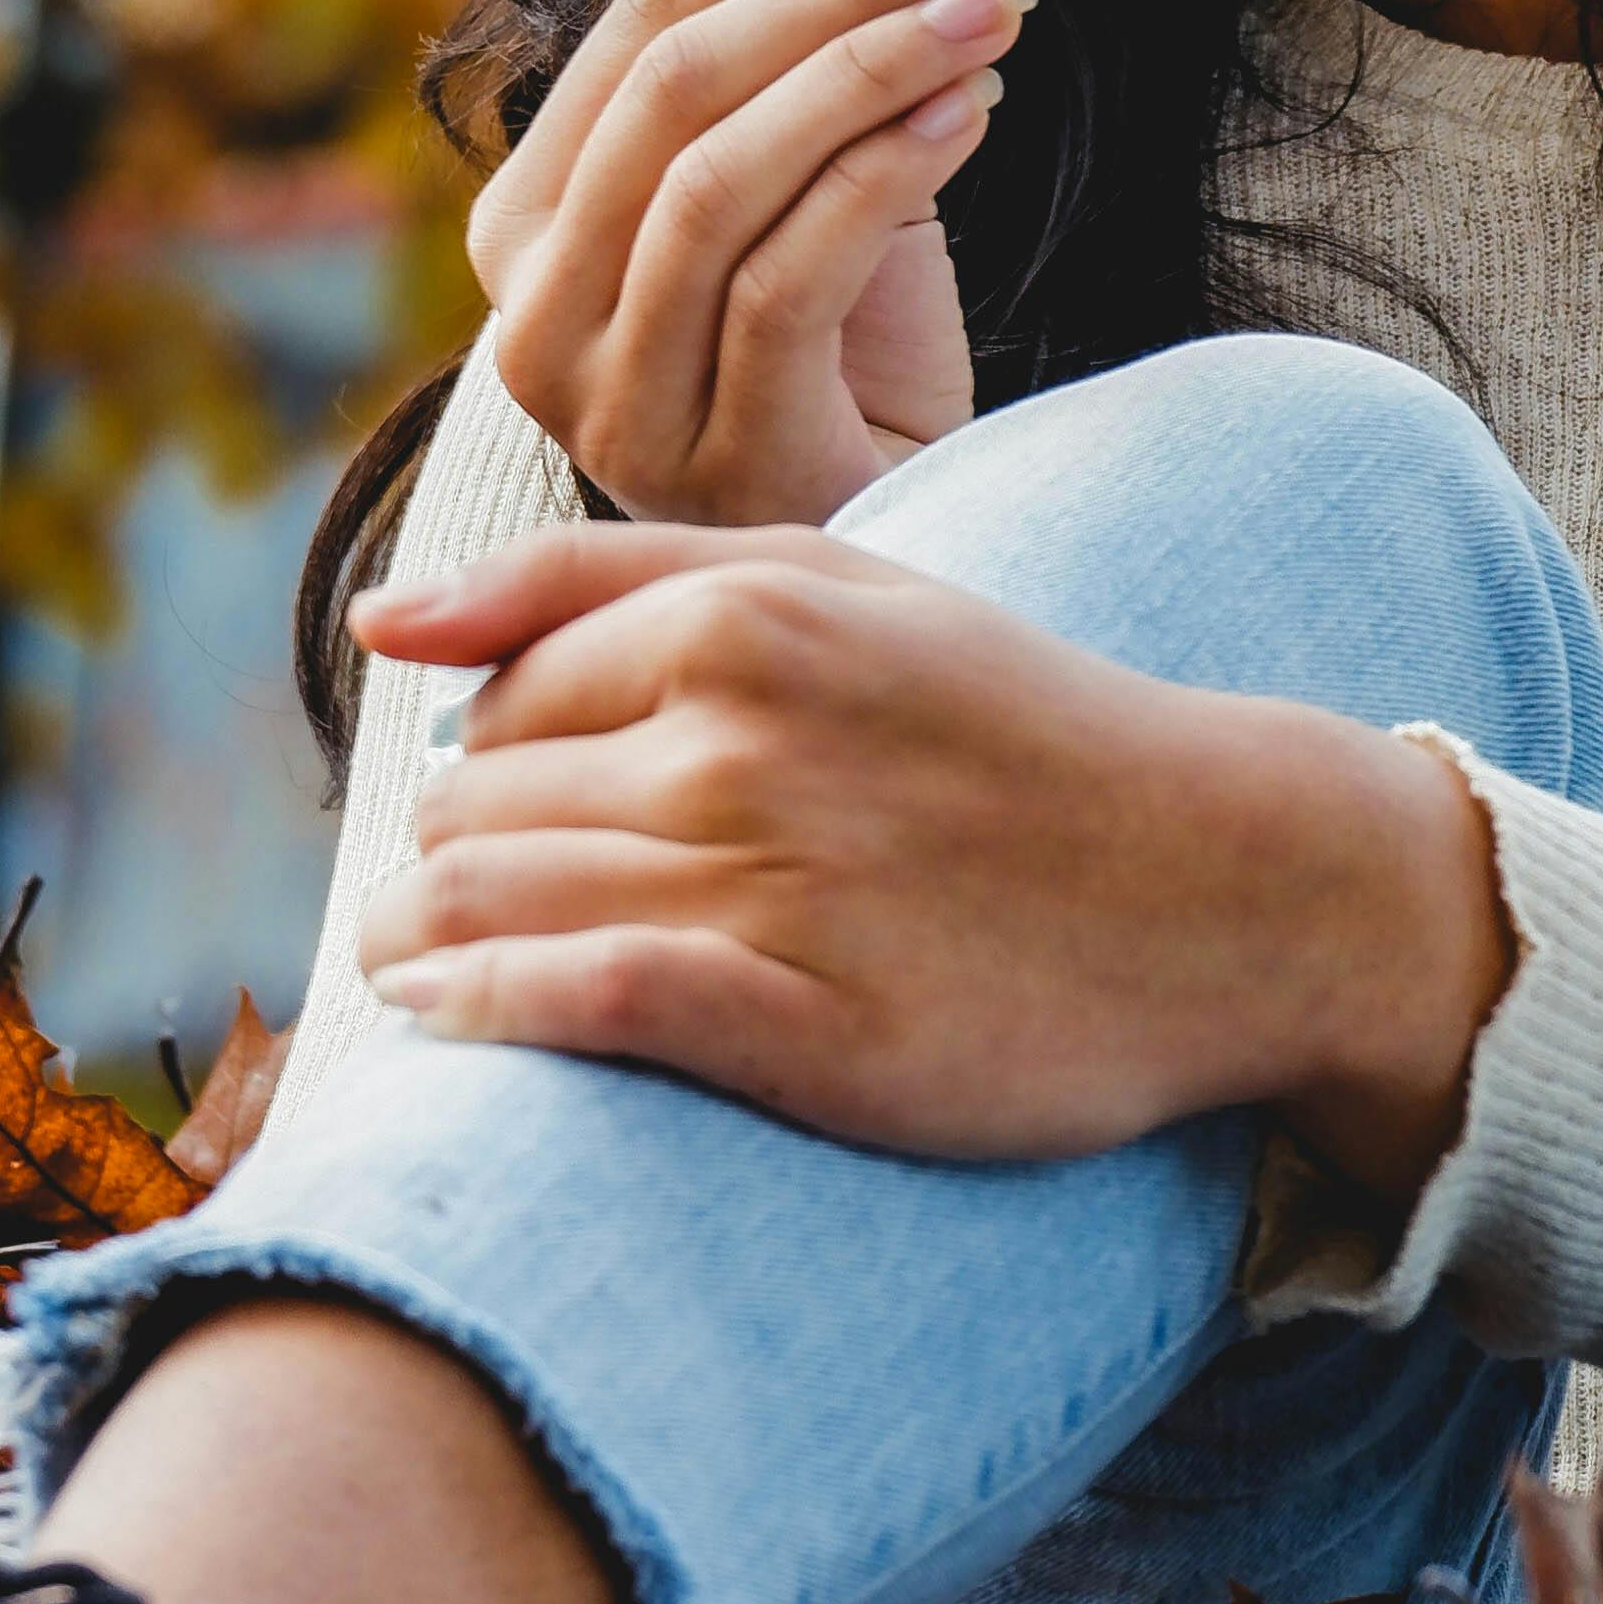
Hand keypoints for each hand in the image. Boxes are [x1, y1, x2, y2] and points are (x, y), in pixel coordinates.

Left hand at [349, 519, 1510, 1197]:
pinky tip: (454, 1018)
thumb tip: (374, 625)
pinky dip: (490, 1009)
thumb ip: (596, 580)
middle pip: (474, 812)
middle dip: (451, 868)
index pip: (497, 703)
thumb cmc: (1016, 736)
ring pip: (494, 905)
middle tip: (474, 916)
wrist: (1228, 888)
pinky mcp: (803, 1022)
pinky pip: (576, 1004)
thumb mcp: (836, 590)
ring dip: (429, 949)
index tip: (525, 825)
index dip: (487, 772)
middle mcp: (740, 739)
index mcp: (741, 618)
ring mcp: (772, 882)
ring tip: (429, 977)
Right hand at [467, 0, 1032, 526]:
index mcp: (529, 219)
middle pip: (675, 85)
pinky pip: (786, 278)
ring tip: (997, 4)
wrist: (879, 538)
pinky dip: (884, 174)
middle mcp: (531, 308)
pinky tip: (976, 111)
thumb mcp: (821, 179)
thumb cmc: (844, 358)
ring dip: (872, 65)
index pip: (644, 20)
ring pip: (720, 178)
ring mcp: (607, 395)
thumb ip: (850, 41)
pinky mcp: (702, 456)